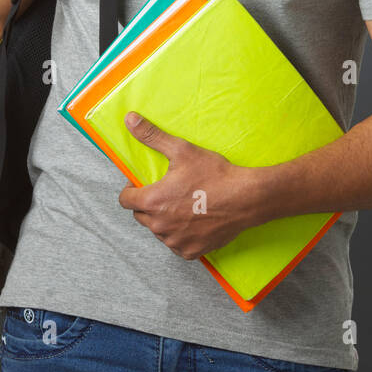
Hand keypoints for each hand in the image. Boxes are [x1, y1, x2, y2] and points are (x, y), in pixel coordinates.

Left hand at [116, 112, 263, 259]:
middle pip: (141, 216)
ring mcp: (175, 241)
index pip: (125, 201)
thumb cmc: (214, 174)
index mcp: (153, 202)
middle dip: (149, 205)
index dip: (131, 190)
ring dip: (164, 221)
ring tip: (182, 206)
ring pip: (159, 231)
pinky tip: (193, 221)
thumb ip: (152, 136)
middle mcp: (160, 226)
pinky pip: (177, 244)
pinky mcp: (191, 251)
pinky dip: (181, 235)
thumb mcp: (181, 150)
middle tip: (168, 192)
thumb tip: (130, 119)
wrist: (246, 198)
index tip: (143, 184)